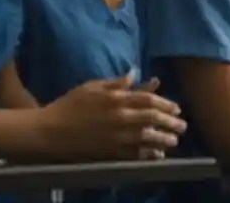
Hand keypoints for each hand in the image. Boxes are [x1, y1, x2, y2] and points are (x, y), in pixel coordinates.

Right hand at [38, 71, 187, 161]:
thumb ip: (116, 83)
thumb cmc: (69, 105)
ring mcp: (115, 136)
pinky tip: (157, 155)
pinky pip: (134, 154)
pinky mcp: (109, 152)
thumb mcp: (92, 87)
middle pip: (152, 118)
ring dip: (164, 139)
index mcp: (116, 98)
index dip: (165, 103)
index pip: (149, 99)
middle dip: (170, 122)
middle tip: (182, 126)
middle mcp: (120, 117)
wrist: (47, 131)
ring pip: (147, 137)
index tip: (176, 108)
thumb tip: (135, 73)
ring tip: (174, 141)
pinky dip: (148, 154)